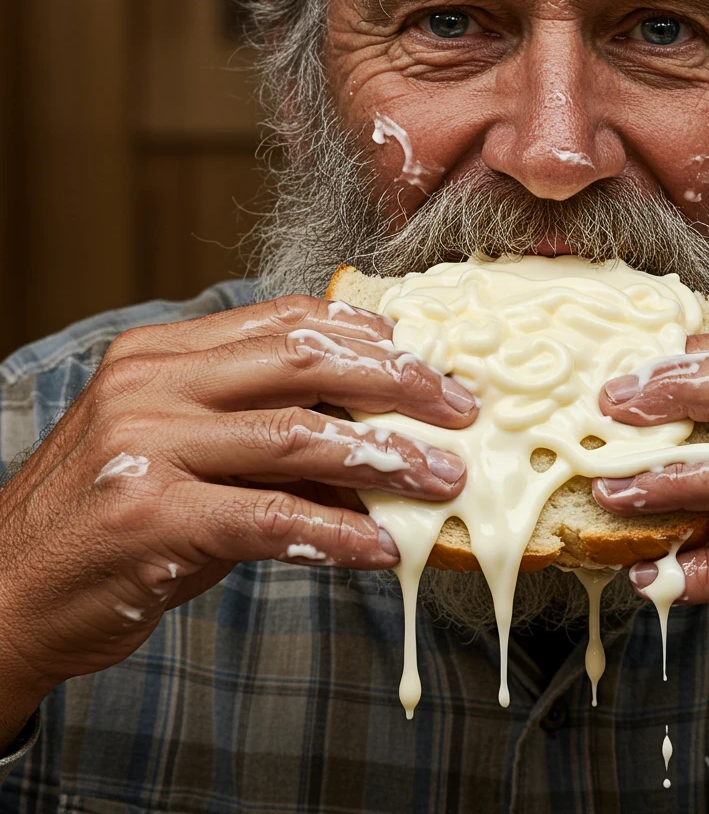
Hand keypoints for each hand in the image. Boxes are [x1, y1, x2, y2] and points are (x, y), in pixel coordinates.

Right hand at [0, 294, 475, 720]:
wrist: (4, 593)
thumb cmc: (111, 517)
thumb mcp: (186, 452)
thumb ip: (267, 434)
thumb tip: (376, 445)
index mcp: (163, 353)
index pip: (288, 320)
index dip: (371, 337)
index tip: (430, 362)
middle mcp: (153, 385)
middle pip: (307, 360)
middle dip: (398, 383)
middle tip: (459, 408)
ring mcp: (147, 446)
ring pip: (300, 436)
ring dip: (387, 460)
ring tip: (444, 481)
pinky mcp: (150, 517)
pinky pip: (272, 518)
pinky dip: (339, 533)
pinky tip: (383, 547)